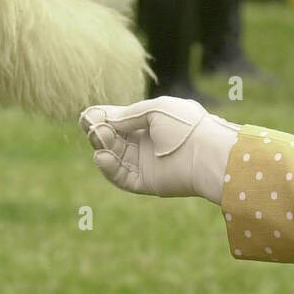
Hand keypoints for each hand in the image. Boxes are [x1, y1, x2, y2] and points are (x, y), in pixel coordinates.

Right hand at [79, 97, 239, 202]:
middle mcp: (148, 143)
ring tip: (97, 138)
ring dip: (104, 147)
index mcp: (152, 122)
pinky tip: (101, 156)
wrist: (207, 153)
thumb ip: (128, 115)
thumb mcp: (155, 110)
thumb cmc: (186, 125)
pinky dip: (110, 168)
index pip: (122, 121)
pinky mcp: (147, 183)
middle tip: (88, 126)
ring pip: (117, 157)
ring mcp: (147, 163)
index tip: (86, 115)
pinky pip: (123, 177)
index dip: (104, 118)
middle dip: (101, 132)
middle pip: (116, 139)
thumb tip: (104, 119)